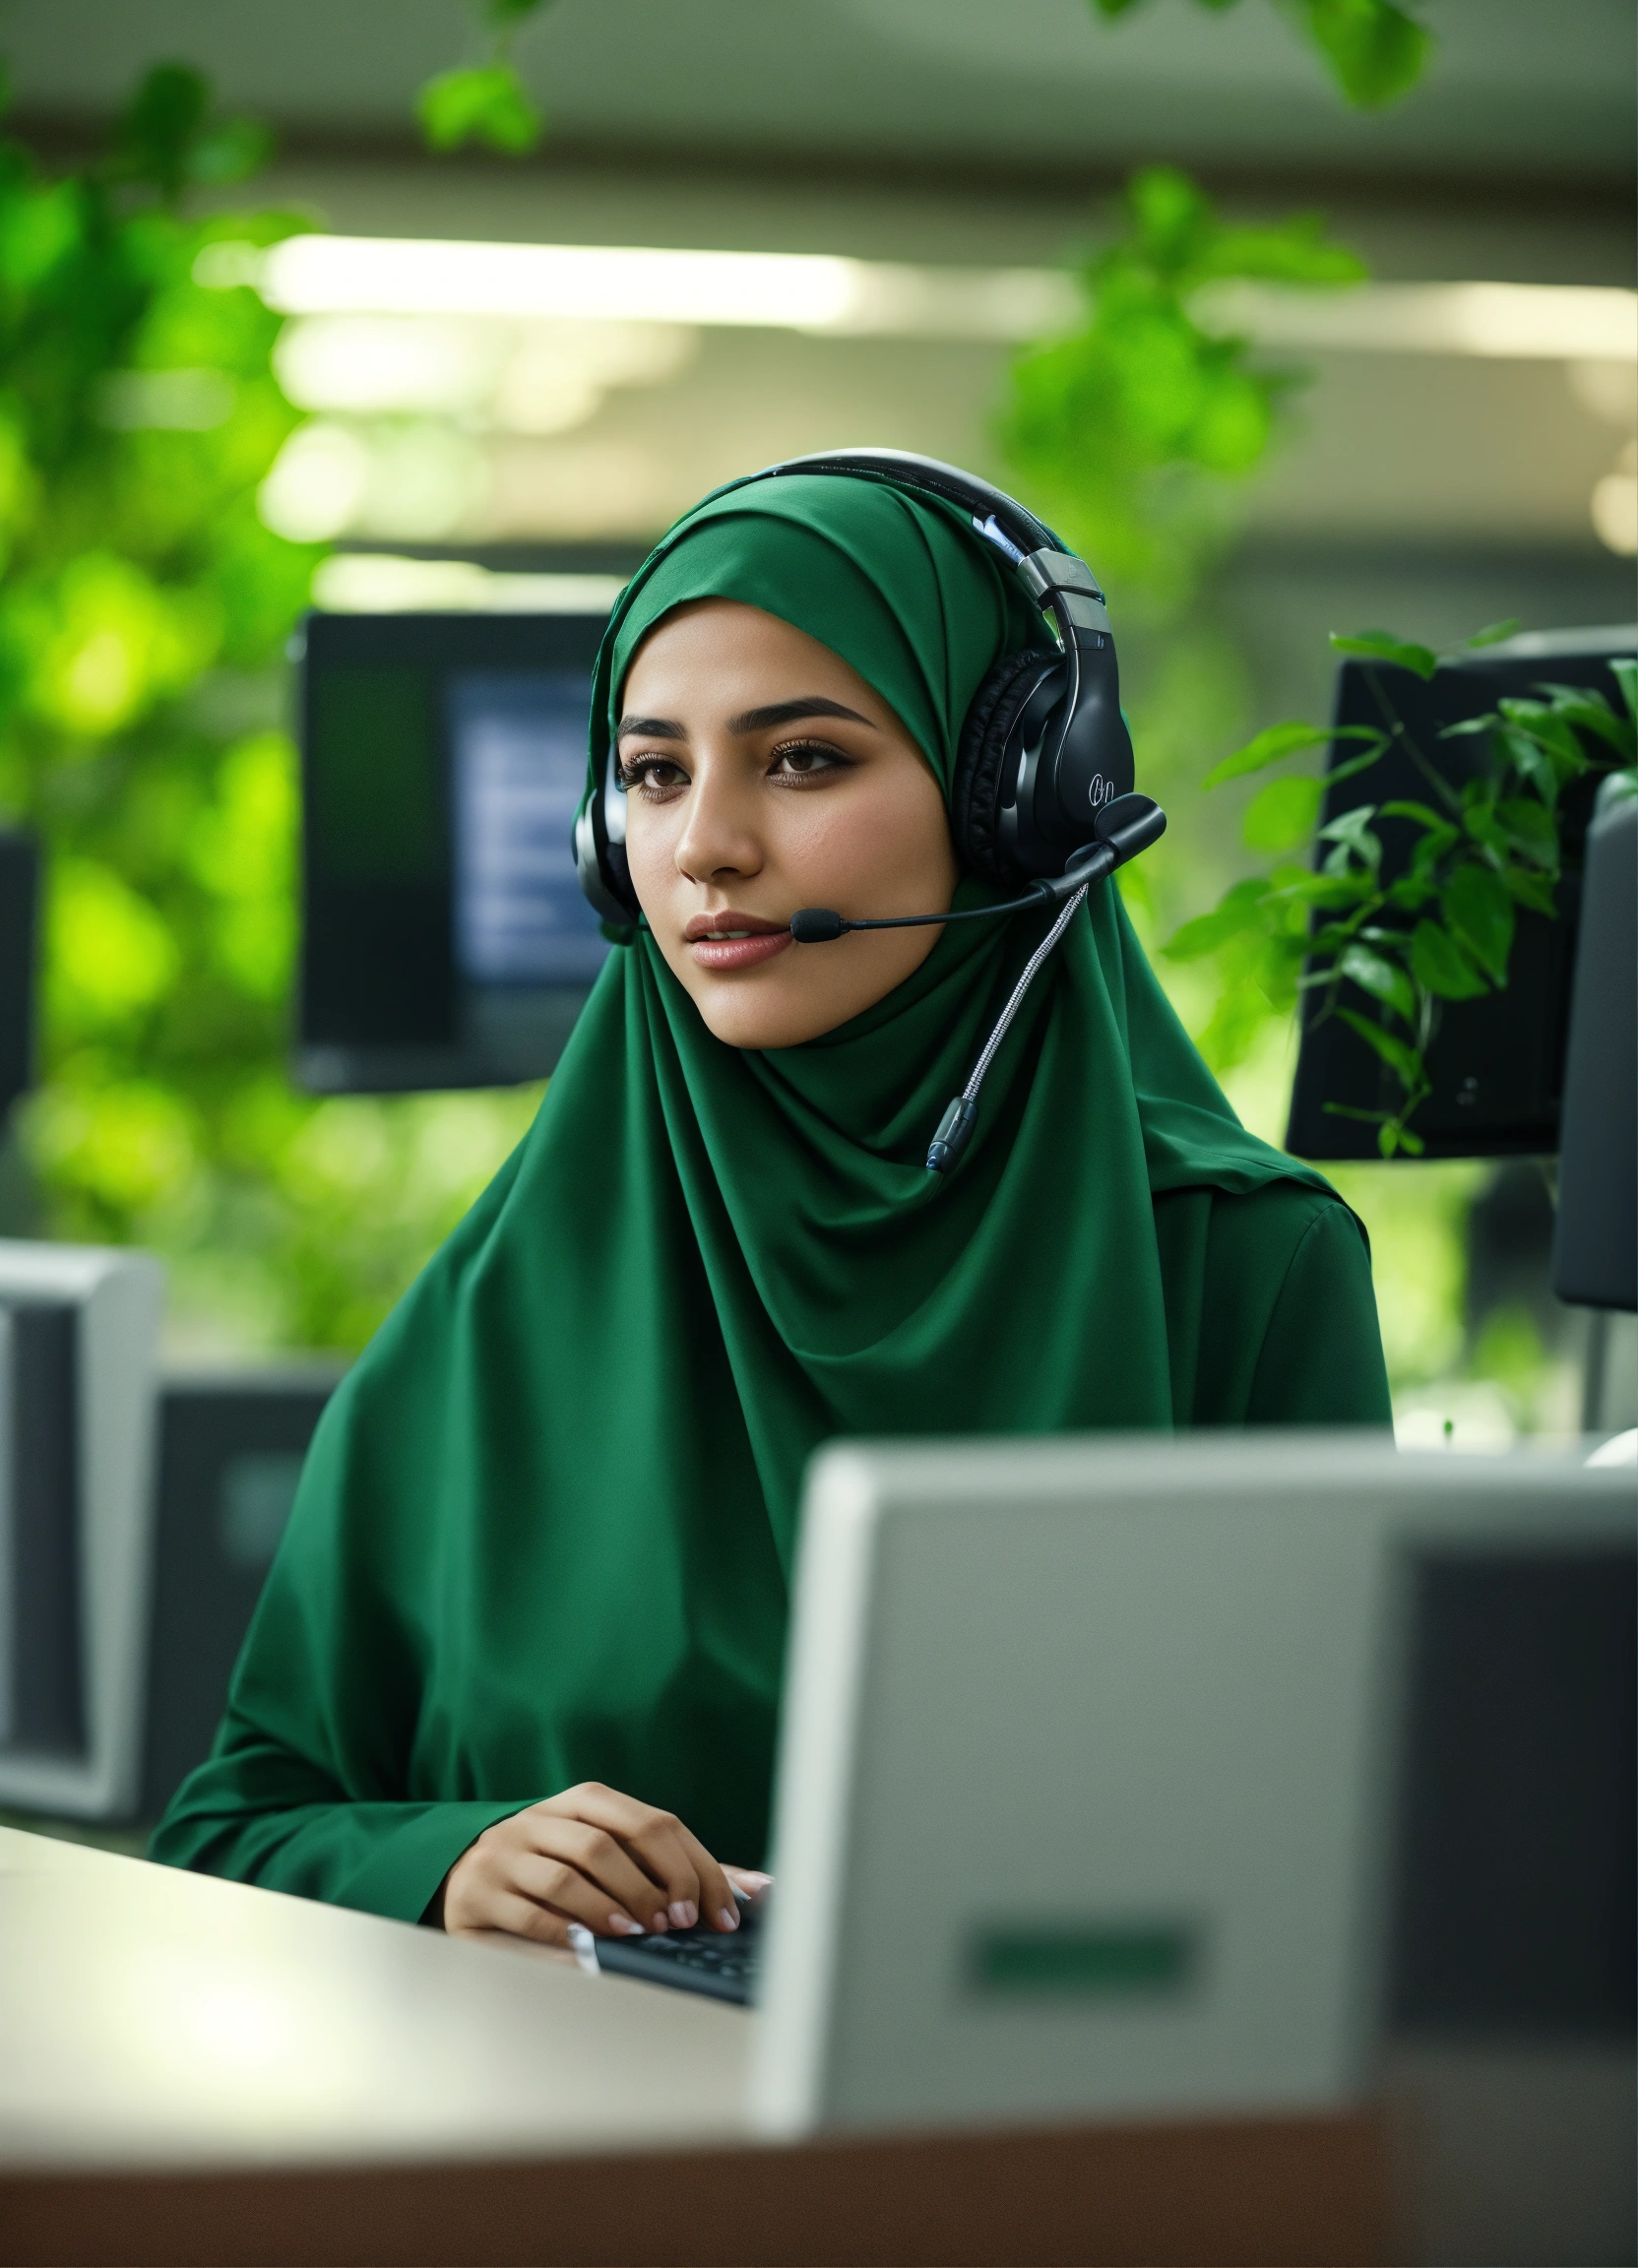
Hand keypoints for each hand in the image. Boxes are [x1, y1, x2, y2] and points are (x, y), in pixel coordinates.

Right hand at [438, 1781, 746, 1946]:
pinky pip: (530, 1913)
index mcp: (585, 1801)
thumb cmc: (555, 1870)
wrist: (464, 1878)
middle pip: (608, 1841)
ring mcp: (508, 1853)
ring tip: (637, 1934)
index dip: (692, 1868)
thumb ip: (678, 1870)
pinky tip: (591, 1950)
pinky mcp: (481, 1893)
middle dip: (651, 1885)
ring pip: (568, 1873)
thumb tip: (761, 1890)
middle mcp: (544, 1818)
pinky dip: (566, 1934)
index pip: (652, 1822)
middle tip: (677, 1924)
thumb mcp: (611, 1855)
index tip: (718, 1913)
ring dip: (611, 1906)